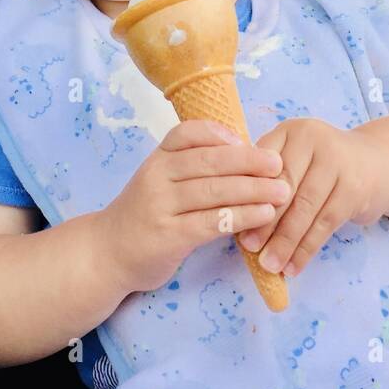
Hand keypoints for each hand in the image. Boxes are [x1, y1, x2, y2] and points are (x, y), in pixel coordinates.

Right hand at [99, 119, 291, 293]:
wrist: (107, 254)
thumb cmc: (144, 215)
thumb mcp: (160, 182)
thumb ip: (191, 168)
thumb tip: (246, 154)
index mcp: (158, 159)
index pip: (186, 133)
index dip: (218, 134)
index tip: (246, 140)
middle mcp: (156, 177)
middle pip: (208, 161)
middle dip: (249, 161)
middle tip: (279, 164)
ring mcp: (160, 207)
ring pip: (213, 191)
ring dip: (253, 189)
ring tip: (282, 191)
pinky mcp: (168, 236)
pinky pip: (211, 222)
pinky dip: (241, 216)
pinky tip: (263, 215)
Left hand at [236, 118, 386, 277]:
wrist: (377, 164)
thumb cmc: (321, 166)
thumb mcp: (295, 157)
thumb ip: (267, 175)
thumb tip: (232, 213)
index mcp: (292, 131)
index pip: (263, 164)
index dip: (247, 192)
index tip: (231, 218)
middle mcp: (316, 140)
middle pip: (285, 186)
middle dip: (265, 221)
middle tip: (249, 247)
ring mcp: (339, 163)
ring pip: (305, 208)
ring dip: (286, 242)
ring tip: (270, 265)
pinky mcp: (355, 189)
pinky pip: (325, 224)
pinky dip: (307, 249)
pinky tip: (294, 267)